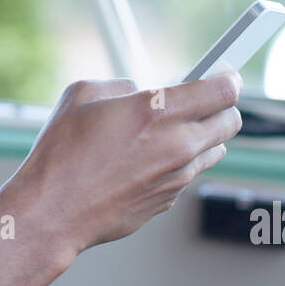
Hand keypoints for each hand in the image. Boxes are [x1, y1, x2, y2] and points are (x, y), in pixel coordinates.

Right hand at [3, 72, 243, 259]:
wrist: (52, 210)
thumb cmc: (62, 155)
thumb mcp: (83, 94)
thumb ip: (121, 86)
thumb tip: (137, 91)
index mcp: (158, 111)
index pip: (224, 91)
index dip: (227, 79)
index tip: (223, 75)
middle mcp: (176, 145)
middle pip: (232, 121)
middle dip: (220, 107)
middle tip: (199, 102)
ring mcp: (176, 177)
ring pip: (216, 150)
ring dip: (202, 137)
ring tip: (169, 133)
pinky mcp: (169, 200)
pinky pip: (189, 175)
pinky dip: (178, 164)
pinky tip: (147, 161)